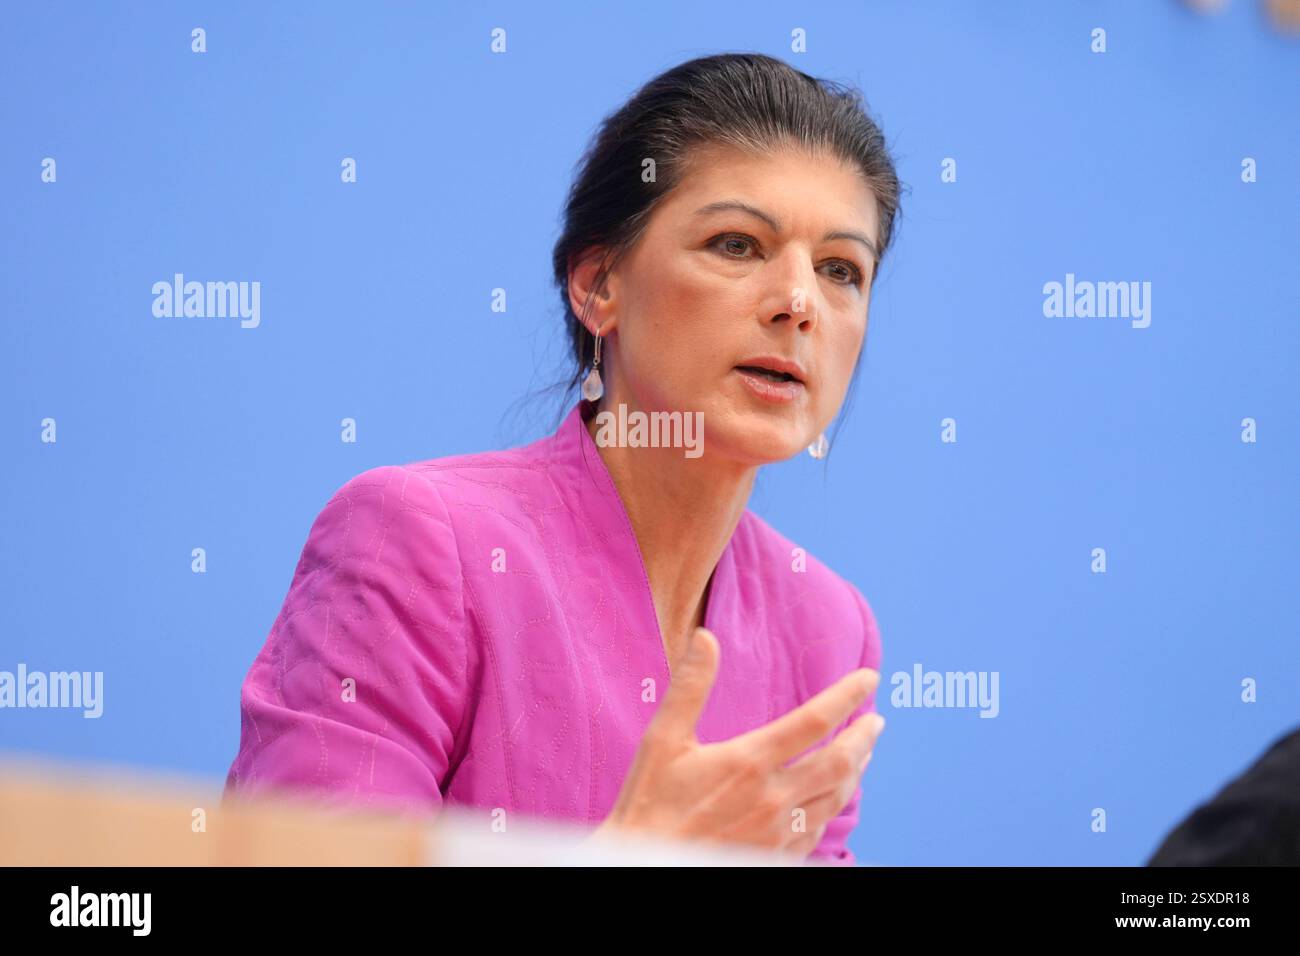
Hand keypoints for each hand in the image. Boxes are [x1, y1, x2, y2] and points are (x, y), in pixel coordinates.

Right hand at [595, 626, 883, 857]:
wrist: (644, 865)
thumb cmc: (649, 804)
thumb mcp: (662, 741)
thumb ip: (689, 688)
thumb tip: (705, 638)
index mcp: (749, 762)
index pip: (814, 721)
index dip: (847, 696)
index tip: (868, 678)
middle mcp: (772, 798)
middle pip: (840, 762)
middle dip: (864, 738)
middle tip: (877, 721)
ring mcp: (777, 832)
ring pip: (835, 798)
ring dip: (855, 771)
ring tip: (862, 753)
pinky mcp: (774, 857)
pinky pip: (817, 829)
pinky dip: (831, 805)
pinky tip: (829, 797)